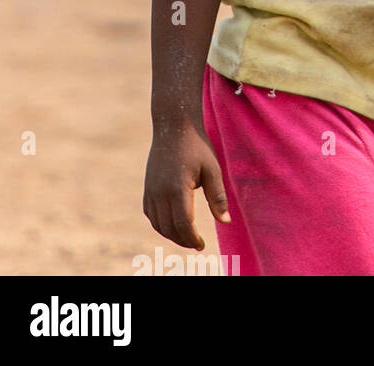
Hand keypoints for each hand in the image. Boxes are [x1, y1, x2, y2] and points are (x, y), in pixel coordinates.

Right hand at [143, 122, 229, 249]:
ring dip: (171, 234)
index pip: (183, 224)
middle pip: (169, 228)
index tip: (202, 245)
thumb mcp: (212, 169)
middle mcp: (160, 193)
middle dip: (183, 240)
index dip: (192, 238)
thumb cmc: (197, 147)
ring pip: (158, 224)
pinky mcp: (147, 188)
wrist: (174, 127)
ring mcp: (151, 191)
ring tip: (187, 236)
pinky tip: (173, 224)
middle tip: (197, 243)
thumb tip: (226, 221)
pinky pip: (151, 214)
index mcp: (177, 188)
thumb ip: (218, 196)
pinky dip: (161, 224)